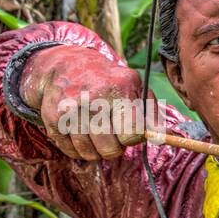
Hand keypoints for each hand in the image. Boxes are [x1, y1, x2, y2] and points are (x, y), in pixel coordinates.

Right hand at [21, 45, 149, 159]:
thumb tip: (166, 136)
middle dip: (115, 148)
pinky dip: (77, 149)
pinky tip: (80, 135)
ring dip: (96, 150)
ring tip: (96, 134)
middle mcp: (94, 97)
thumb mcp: (134, 87)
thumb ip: (152, 112)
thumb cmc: (108, 81)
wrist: (64, 64)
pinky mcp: (52, 117)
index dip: (133, 137)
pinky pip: (70, 151)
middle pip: (111, 149)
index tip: (130, 130)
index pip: (133, 133)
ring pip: (89, 153)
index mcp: (120, 88)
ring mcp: (70, 108)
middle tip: (112, 134)